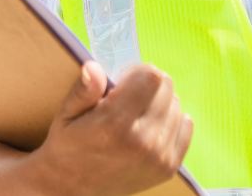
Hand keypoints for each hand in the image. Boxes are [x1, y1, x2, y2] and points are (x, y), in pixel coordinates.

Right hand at [29, 61, 193, 195]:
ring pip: (176, 105)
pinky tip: (150, 126)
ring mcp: (159, 156)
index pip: (151, 76)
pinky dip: (171, 120)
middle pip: (166, 87)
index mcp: (115, 124)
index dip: (138, 70)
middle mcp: (142, 141)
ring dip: (160, 103)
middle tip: (129, 96)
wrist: (73, 189)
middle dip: (149, 84)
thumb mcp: (66, 115)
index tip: (125, 78)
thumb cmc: (69, 146)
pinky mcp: (168, 167)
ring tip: (137, 114)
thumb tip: (94, 67)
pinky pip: (185, 126)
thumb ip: (83, 91)